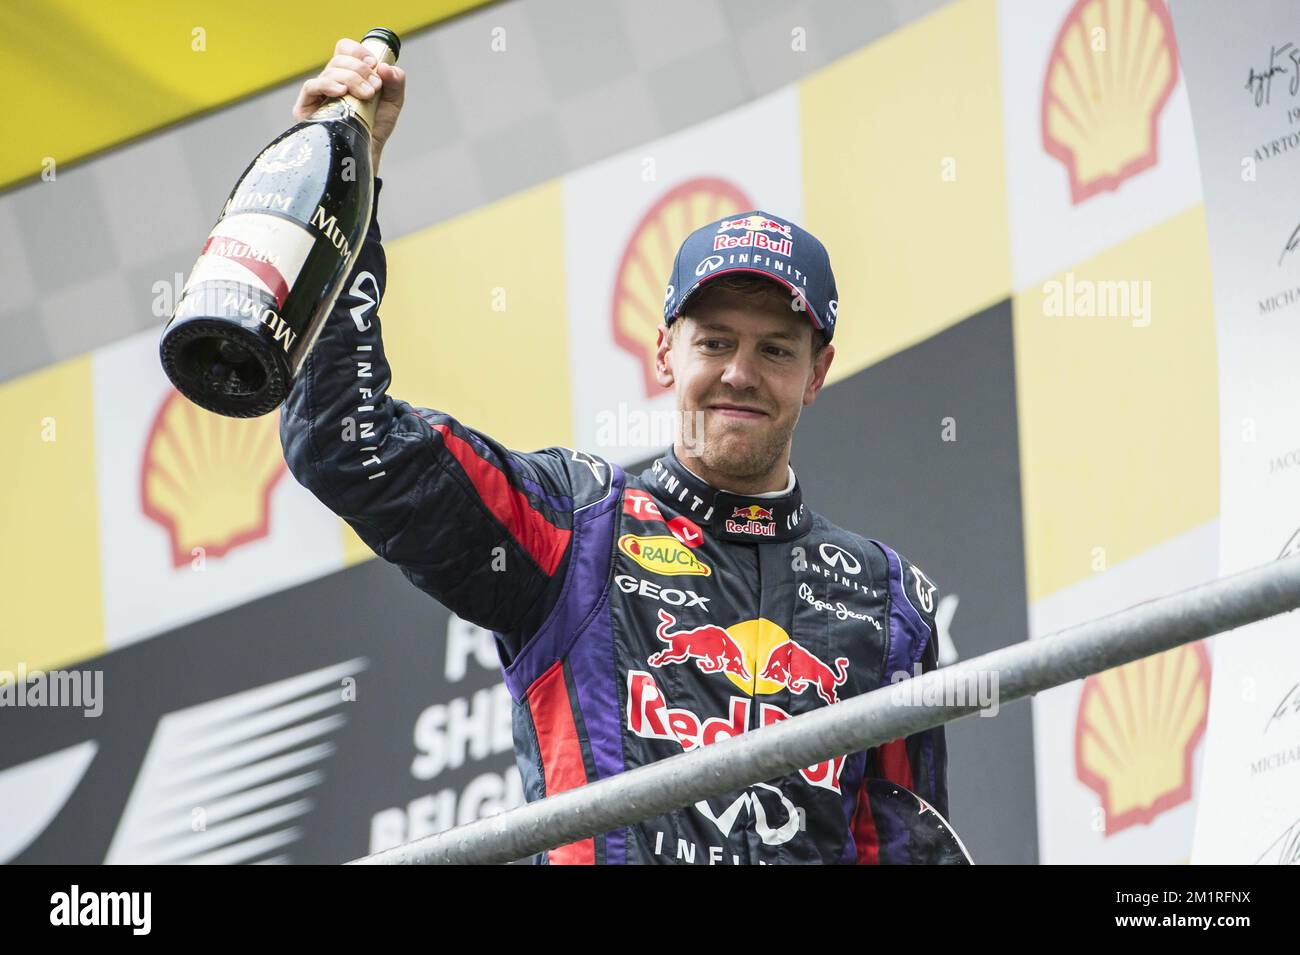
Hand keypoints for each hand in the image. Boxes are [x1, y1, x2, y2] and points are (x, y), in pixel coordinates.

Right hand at [293, 37, 405, 171]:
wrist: (365, 157)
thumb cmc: (374, 130)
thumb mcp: (391, 104)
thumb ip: (396, 83)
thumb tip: (386, 67)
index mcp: (347, 75)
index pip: (344, 50)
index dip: (357, 51)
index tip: (373, 63)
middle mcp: (331, 82)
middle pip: (338, 59)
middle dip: (359, 70)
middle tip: (374, 87)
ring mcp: (318, 95)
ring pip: (329, 72)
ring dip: (351, 79)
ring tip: (367, 95)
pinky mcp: (305, 109)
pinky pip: (311, 87)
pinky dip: (327, 85)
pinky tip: (342, 93)